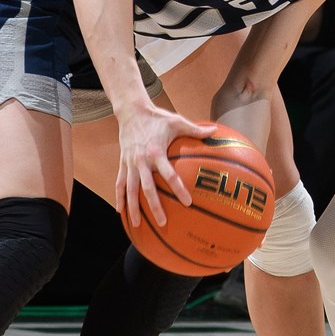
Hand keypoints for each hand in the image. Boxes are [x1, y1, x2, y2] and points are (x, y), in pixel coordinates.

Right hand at [113, 106, 212, 230]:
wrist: (131, 111)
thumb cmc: (157, 117)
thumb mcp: (177, 121)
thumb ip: (195, 129)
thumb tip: (215, 132)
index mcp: (156, 152)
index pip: (169, 175)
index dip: (179, 189)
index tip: (187, 203)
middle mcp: (142, 161)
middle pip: (148, 188)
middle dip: (155, 207)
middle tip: (163, 222)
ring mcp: (130, 163)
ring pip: (130, 190)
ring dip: (133, 208)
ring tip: (136, 224)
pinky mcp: (122, 163)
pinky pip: (119, 183)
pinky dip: (119, 197)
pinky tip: (120, 211)